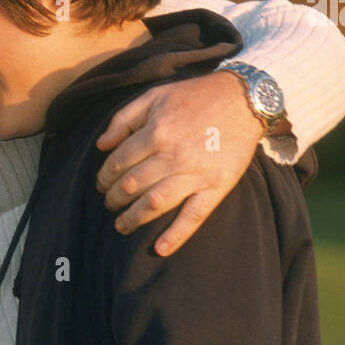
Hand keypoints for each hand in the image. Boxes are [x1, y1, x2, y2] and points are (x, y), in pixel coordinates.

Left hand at [94, 71, 263, 255]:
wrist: (243, 100)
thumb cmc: (195, 96)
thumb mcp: (154, 95)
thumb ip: (124, 118)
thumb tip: (101, 145)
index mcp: (156, 132)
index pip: (119, 162)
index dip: (105, 176)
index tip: (101, 184)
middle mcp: (173, 156)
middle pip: (133, 185)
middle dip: (114, 198)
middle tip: (109, 203)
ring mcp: (195, 174)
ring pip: (154, 203)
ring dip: (133, 218)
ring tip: (121, 225)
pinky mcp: (216, 187)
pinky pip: (194, 216)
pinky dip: (176, 235)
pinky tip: (160, 248)